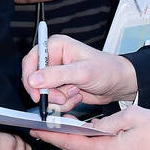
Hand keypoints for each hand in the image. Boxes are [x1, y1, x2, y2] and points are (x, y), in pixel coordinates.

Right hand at [22, 34, 136, 108]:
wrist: (119, 84)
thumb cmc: (107, 70)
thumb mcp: (82, 72)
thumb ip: (56, 75)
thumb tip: (33, 79)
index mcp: (55, 46)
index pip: (31, 61)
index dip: (30, 79)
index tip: (36, 94)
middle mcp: (54, 59)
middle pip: (35, 81)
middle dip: (49, 93)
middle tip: (63, 97)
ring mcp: (57, 75)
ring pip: (44, 94)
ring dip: (59, 99)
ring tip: (76, 92)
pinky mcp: (61, 87)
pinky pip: (53, 101)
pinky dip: (64, 103)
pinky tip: (77, 96)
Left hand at [32, 105, 149, 149]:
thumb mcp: (132, 117)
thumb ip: (107, 121)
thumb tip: (92, 126)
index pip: (71, 143)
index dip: (51, 136)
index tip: (34, 130)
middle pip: (80, 149)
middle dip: (64, 135)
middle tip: (49, 122)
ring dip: (81, 139)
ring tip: (70, 124)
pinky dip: (96, 143)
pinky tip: (97, 132)